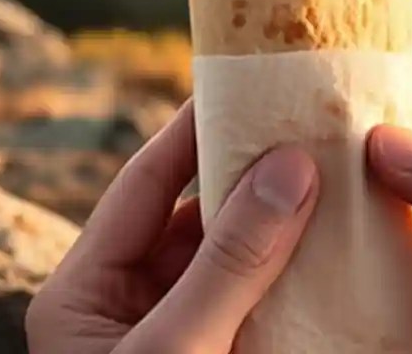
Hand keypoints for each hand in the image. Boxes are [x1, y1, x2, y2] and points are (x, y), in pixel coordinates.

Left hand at [26, 101, 318, 353]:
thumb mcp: (177, 349)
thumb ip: (228, 266)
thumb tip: (288, 167)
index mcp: (80, 294)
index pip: (142, 186)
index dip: (192, 131)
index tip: (243, 84)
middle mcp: (119, 309)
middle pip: (188, 221)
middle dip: (247, 179)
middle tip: (307, 130)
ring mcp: (163, 338)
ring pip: (224, 265)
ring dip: (276, 230)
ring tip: (331, 182)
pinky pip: (246, 307)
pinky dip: (286, 282)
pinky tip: (329, 254)